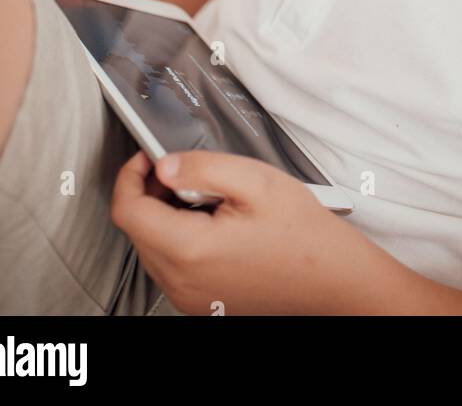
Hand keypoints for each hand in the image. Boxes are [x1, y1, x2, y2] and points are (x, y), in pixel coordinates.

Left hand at [111, 149, 372, 315]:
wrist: (332, 278)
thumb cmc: (303, 235)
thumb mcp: (254, 181)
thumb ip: (202, 167)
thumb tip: (165, 165)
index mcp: (190, 250)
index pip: (129, 211)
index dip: (130, 175)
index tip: (146, 157)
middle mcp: (183, 282)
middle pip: (137, 230)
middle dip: (151, 193)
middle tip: (184, 173)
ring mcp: (190, 298)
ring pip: (152, 248)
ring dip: (165, 217)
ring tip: (209, 199)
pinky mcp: (201, 303)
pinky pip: (171, 267)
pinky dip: (180, 239)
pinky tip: (214, 225)